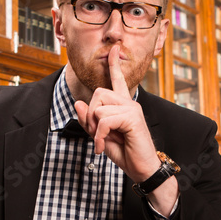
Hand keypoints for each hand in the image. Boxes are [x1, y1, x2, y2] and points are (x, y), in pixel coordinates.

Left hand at [74, 45, 178, 213]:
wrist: (143, 169)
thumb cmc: (126, 153)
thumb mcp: (101, 136)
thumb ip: (89, 120)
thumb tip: (77, 103)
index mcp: (123, 105)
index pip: (118, 80)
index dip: (114, 65)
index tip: (114, 50)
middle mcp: (129, 103)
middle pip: (98, 93)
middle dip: (89, 115)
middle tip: (95, 133)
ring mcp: (132, 108)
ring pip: (99, 108)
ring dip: (94, 128)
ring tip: (102, 142)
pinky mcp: (132, 118)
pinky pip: (104, 120)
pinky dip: (98, 136)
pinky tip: (102, 147)